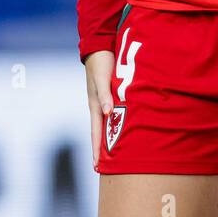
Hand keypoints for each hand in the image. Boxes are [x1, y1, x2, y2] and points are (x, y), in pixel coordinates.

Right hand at [84, 50, 113, 170]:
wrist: (99, 46)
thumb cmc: (100, 62)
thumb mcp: (102, 78)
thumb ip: (105, 95)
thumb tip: (107, 112)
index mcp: (95, 105)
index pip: (96, 133)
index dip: (97, 150)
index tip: (98, 168)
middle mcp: (99, 106)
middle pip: (100, 133)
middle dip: (101, 151)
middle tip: (105, 170)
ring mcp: (104, 101)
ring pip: (107, 125)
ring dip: (109, 140)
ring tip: (114, 156)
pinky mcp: (110, 95)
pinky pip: (114, 115)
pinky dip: (115, 126)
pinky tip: (121, 130)